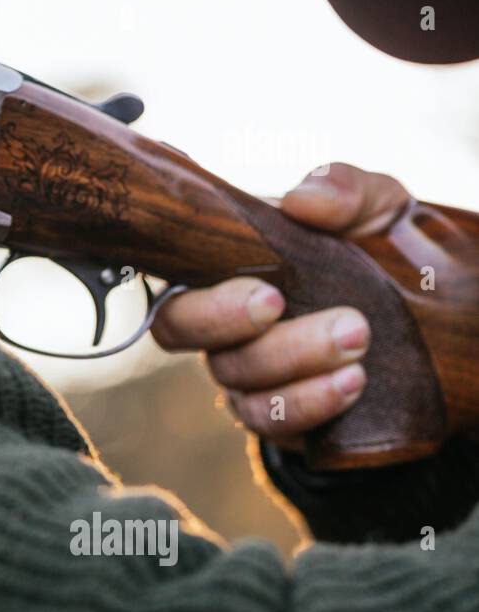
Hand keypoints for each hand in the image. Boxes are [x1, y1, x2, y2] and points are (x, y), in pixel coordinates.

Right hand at [151, 162, 411, 448]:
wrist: (434, 321)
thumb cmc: (382, 251)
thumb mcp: (376, 209)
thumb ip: (343, 190)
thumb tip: (301, 199)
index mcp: (228, 262)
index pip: (176, 269)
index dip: (192, 277)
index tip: (262, 284)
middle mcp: (221, 320)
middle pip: (179, 327)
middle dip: (226, 320)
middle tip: (281, 303)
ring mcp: (244, 370)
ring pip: (232, 377)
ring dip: (289, 360)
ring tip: (356, 340)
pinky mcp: (276, 413)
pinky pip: (267, 421)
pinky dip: (306, 404)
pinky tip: (351, 382)